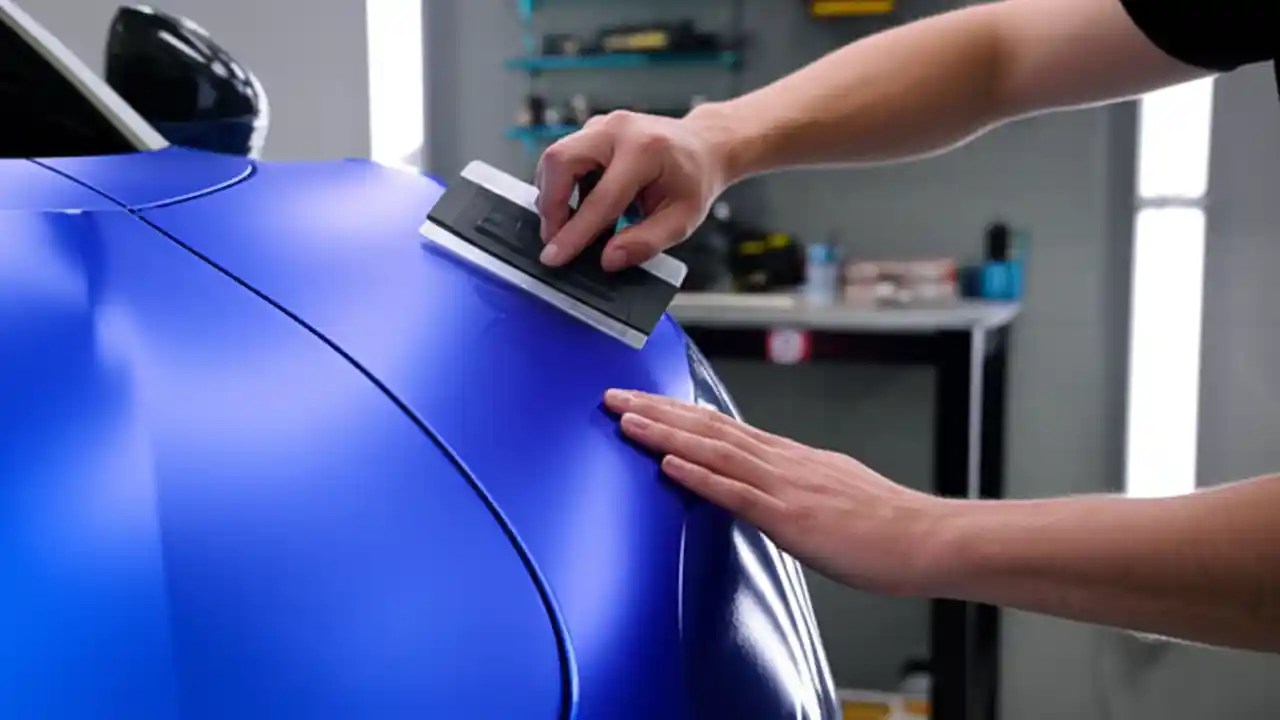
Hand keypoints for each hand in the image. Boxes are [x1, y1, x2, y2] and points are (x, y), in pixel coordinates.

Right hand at [535, 107, 734, 270]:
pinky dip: (563, 185)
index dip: (575, 232)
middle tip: (555, 237)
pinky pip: (564, 157)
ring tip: (570, 225)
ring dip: (553, 195)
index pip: (601, 198)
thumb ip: (646, 242)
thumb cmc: (694, 181)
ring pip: (555, 157)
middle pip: (560, 160)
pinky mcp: (592, 130)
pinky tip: (583, 205)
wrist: (703, 145)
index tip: (554, 257)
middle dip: (551, 204)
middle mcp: (618, 130)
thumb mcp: (682, 219)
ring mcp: (602, 125)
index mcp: (646, 151)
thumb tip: (608, 259)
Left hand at [604, 389, 951, 595]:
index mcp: (790, 457)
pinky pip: (736, 493)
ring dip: (665, 434)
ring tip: (625, 420)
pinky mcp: (791, 518)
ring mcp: (785, 487)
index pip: (723, 426)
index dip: (678, 411)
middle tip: (614, 396)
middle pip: (708, 427)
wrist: (927, 539)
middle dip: (657, 411)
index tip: (643, 401)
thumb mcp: (832, 491)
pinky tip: (668, 464)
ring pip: (714, 451)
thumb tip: (766, 486)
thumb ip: (794, 486)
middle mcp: (782, 461)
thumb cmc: (887, 525)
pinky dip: (699, 475)